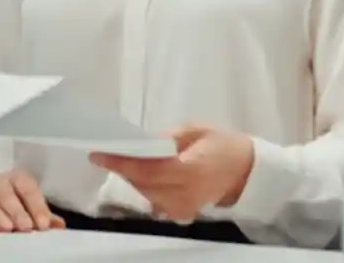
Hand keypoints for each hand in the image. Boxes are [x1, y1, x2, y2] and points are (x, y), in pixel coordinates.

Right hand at [0, 169, 66, 232]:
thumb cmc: (14, 199)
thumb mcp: (30, 203)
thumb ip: (43, 214)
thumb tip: (59, 226)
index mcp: (17, 179)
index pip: (28, 189)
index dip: (37, 207)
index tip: (44, 225)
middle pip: (6, 193)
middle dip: (16, 211)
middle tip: (26, 227)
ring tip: (7, 228)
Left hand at [90, 126, 253, 223]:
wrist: (245, 171)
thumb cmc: (223, 145)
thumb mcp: (197, 130)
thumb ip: (169, 137)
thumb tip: (142, 142)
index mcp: (191, 170)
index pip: (148, 169)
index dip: (121, 163)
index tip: (98, 155)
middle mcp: (185, 194)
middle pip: (142, 183)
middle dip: (123, 168)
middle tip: (107, 152)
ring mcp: (183, 208)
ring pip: (145, 193)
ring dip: (132, 177)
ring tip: (123, 160)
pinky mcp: (182, 214)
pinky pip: (153, 200)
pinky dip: (145, 186)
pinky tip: (142, 173)